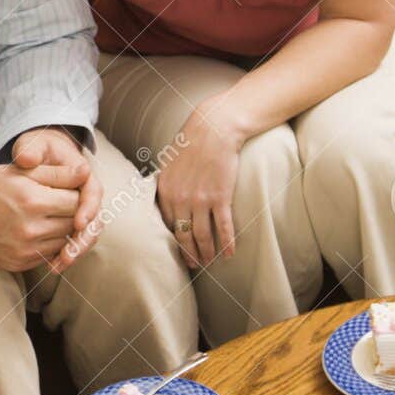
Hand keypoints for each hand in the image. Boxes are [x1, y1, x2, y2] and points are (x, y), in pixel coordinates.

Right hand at [0, 136, 88, 272]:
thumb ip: (58, 173)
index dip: (77, 194)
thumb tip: (87, 173)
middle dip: (74, 213)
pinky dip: (50, 244)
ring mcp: (25, 250)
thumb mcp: (22, 171)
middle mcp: (30, 229)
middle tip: (62, 203)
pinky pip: (49, 256)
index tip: (68, 190)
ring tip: (51, 216)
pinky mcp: (20, 263)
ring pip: (65, 242)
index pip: (78, 202)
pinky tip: (40, 231)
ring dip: (64, 230)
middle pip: (74, 224)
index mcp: (33, 201)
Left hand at [155, 105, 243, 267]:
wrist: (214, 129)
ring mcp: (200, 200)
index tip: (178, 250)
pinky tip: (230, 254)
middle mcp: (180, 199)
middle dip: (188, 253)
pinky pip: (223, 227)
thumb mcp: (170, 163)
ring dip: (206, 252)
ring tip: (209, 263)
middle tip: (192, 266)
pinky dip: (227, 243)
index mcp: (165, 190)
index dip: (173, 240)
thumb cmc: (192, 142)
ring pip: (202, 235)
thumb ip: (168, 183)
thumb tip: (167, 198)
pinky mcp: (220, 197)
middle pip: (183, 234)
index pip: (167, 223)